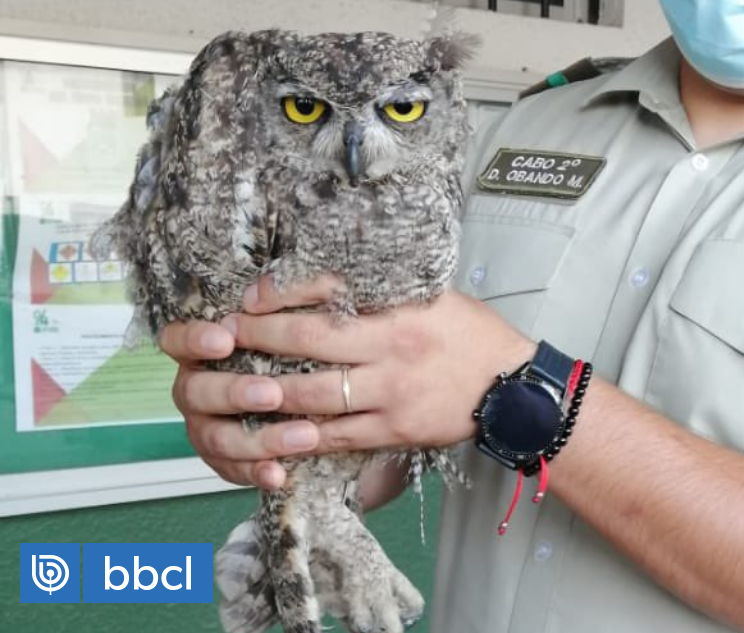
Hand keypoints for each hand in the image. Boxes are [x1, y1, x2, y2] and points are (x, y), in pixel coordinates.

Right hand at [160, 317, 312, 489]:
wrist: (302, 400)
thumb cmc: (288, 353)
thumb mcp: (287, 324)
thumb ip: (278, 305)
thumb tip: (263, 293)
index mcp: (201, 352)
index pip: (177, 340)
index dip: (194, 339)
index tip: (226, 339)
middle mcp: (196, 390)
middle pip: (198, 393)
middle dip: (235, 393)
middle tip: (273, 393)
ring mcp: (206, 428)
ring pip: (218, 438)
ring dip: (260, 439)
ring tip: (304, 435)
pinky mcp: (225, 461)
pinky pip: (235, 471)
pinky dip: (257, 473)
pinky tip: (280, 475)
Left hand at [230, 276, 534, 450]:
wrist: (513, 389)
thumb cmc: (471, 335)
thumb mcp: (432, 297)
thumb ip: (383, 293)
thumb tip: (323, 283)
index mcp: (399, 312)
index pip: (328, 296)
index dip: (280, 297)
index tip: (248, 298)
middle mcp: (390, 352)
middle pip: (308, 344)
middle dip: (258, 340)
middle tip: (221, 336)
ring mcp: (390, 395)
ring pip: (313, 395)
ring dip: (267, 393)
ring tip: (232, 387)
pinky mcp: (394, 431)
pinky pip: (337, 436)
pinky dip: (301, 437)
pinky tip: (273, 434)